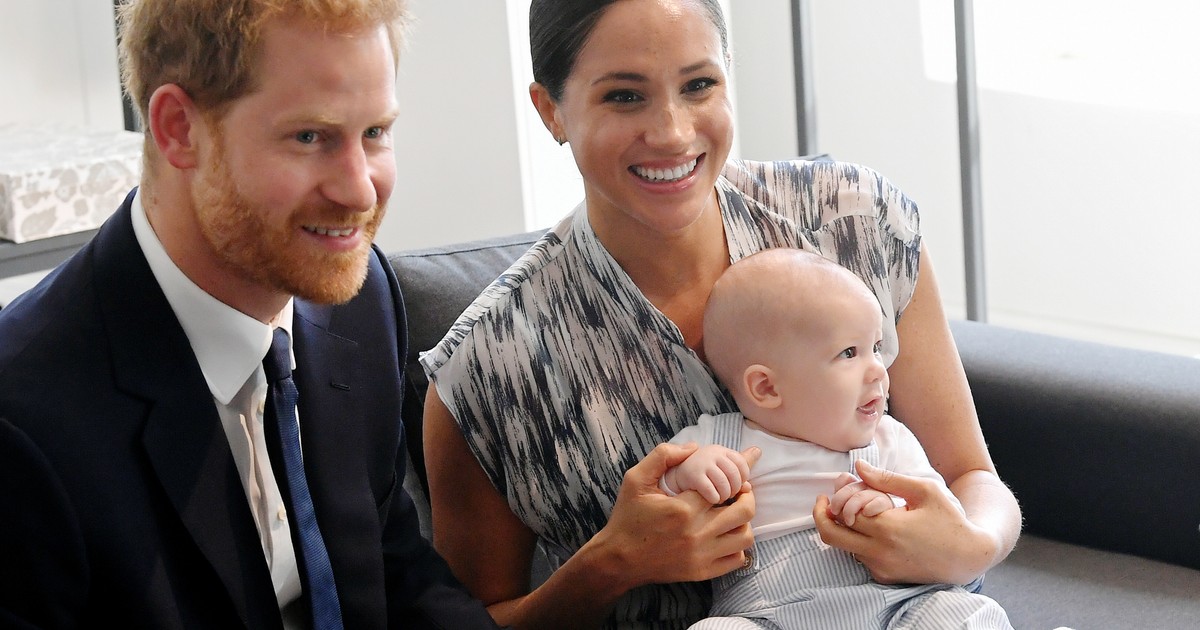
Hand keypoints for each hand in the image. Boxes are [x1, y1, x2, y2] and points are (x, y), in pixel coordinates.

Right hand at [595, 443, 759, 588]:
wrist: (618, 559)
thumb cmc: (628, 517)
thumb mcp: (636, 479)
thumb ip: (663, 456)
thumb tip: (694, 447)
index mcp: (683, 508)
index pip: (726, 485)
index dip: (735, 477)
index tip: (736, 474)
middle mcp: (697, 533)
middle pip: (744, 511)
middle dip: (746, 495)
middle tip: (738, 491)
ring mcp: (701, 556)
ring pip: (745, 537)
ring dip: (743, 522)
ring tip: (732, 514)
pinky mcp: (702, 572)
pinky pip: (737, 559)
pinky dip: (738, 546)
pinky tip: (725, 536)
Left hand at [814, 460, 993, 584]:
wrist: (969, 557)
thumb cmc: (949, 519)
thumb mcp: (924, 490)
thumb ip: (887, 479)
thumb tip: (858, 466)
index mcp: (888, 528)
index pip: (843, 512)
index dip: (837, 496)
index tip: (839, 484)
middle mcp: (880, 552)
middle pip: (831, 535)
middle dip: (821, 516)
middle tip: (824, 502)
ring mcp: (881, 568)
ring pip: (844, 547)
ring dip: (843, 528)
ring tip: (858, 511)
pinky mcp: (885, 577)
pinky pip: (860, 558)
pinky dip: (858, 542)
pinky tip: (873, 528)